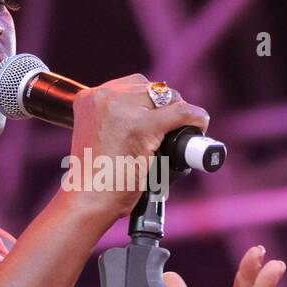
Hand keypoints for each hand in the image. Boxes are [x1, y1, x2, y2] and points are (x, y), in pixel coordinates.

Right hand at [61, 74, 209, 223]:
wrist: (87, 201)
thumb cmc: (96, 177)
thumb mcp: (100, 135)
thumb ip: (118, 119)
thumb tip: (158, 115)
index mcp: (90, 97)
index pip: (133, 85)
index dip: (151, 103)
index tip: (158, 119)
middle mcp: (103, 97)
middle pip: (152, 88)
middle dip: (166, 107)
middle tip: (169, 131)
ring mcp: (122, 111)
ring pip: (167, 98)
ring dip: (178, 114)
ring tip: (177, 135)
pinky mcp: (141, 128)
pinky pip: (181, 113)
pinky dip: (195, 119)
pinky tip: (199, 127)